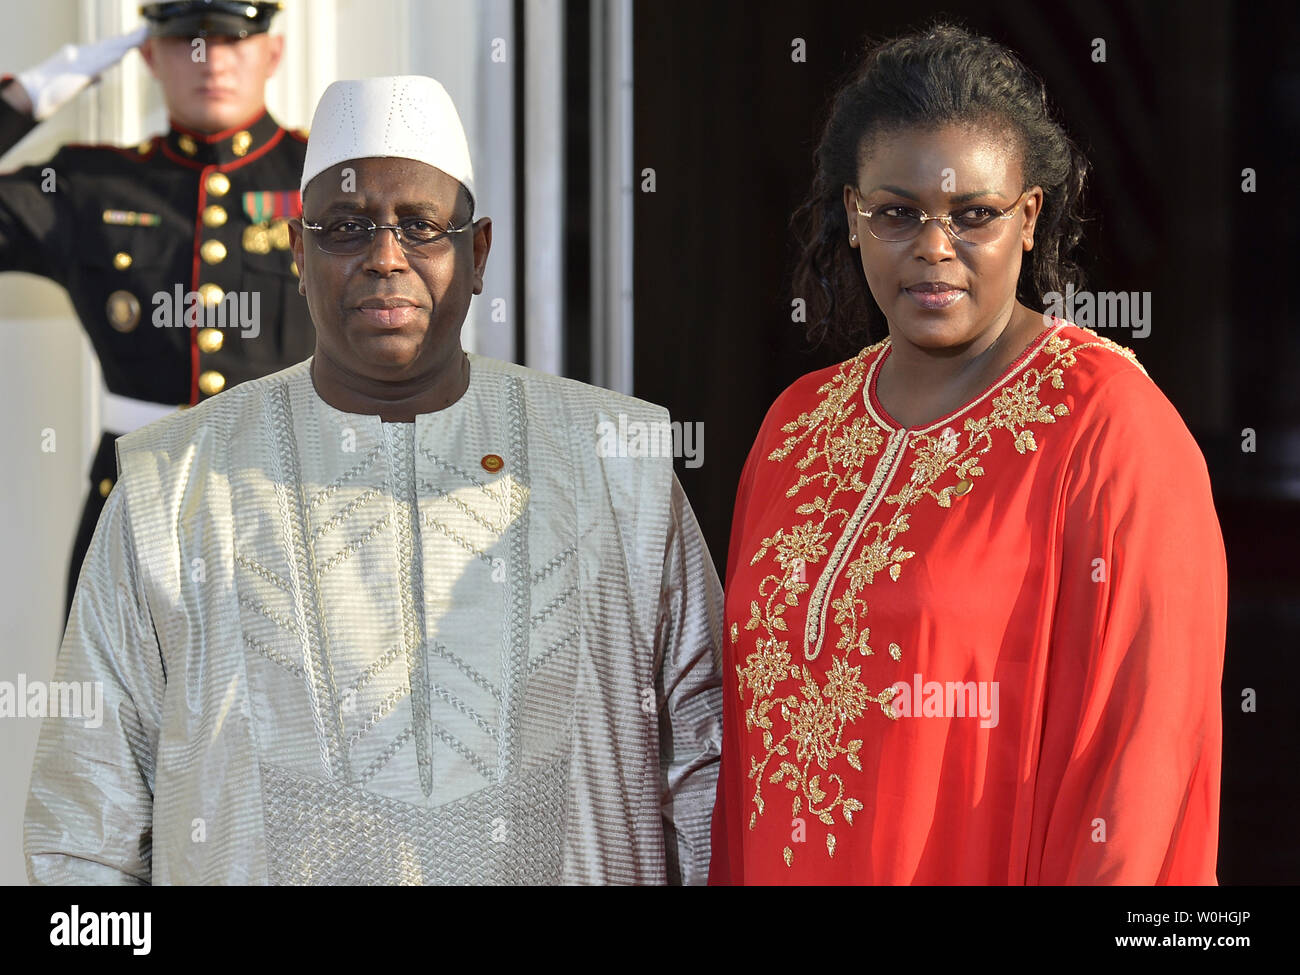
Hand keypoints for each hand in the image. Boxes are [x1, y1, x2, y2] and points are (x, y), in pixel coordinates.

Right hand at [15, 24, 148, 120]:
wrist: (36, 93)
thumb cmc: (55, 89)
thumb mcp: (78, 82)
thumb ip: (90, 78)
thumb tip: (100, 77)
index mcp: (84, 57)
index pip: (109, 47)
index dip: (125, 41)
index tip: (140, 35)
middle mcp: (83, 54)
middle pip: (111, 45)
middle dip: (130, 38)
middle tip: (146, 29)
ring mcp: (81, 61)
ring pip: (108, 51)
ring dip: (125, 44)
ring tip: (140, 36)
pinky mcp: (79, 72)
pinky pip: (97, 65)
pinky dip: (110, 59)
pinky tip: (122, 55)